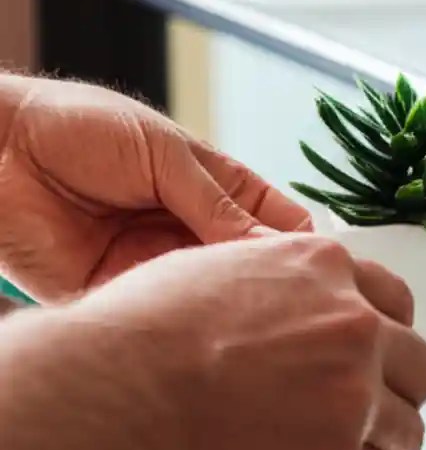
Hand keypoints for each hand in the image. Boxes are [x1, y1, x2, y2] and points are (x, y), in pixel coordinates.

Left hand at [0, 76, 311, 300]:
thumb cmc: (81, 128)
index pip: (278, 221)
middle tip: (290, 300)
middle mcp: (193, 227)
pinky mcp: (120, 291)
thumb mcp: (165, 155)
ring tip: (248, 313)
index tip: (319, 267)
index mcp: (216, 185)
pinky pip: (165, 312)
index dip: (300, 243)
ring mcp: (158, 261)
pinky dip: (184, 319)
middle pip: (251, 265)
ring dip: (229, 303)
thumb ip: (216, 204)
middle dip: (271, 281)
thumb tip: (272, 247)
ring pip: (213, 293)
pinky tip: (199, 321)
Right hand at [0, 234, 425, 449]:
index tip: (373, 354)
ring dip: (380, 437)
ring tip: (342, 447)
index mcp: (324, 267)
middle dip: (395, 386)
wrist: (109, 394)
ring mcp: (352, 390)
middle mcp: (352, 324)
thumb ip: (282, 281)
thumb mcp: (218, 270)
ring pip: (406, 425)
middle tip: (368, 407)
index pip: (395, 301)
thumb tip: (301, 298)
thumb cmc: (139, 335)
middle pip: (417, 363)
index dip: (382, 332)